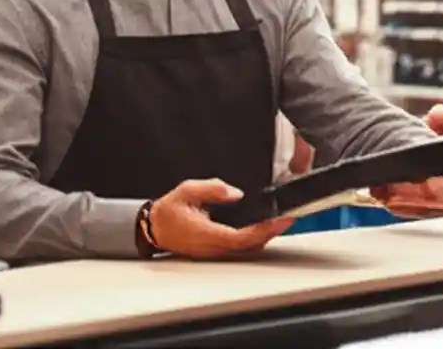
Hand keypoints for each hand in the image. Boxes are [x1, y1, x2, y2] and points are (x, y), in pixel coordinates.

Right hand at [150, 179, 293, 259]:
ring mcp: (215, 253)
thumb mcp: (187, 190)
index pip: (241, 237)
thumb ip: (212, 189)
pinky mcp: (216, 252)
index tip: (281, 220)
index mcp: (206, 234)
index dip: (264, 230)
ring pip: (247, 250)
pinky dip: (255, 239)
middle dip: (271, 233)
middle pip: (250, 246)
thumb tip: (235, 193)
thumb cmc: (169, 210)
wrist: (154, 227)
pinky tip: (263, 227)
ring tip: (279, 221)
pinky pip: (241, 249)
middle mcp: (213, 248)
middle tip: (288, 218)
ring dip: (265, 237)